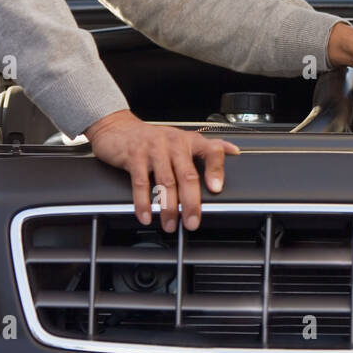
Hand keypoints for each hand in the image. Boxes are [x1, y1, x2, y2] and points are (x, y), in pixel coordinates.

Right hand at [85, 109, 239, 230]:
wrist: (118, 128)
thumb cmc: (153, 138)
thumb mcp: (183, 138)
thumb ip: (208, 146)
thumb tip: (234, 151)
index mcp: (189, 140)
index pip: (211, 151)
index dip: (216, 170)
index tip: (216, 189)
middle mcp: (174, 143)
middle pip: (188, 175)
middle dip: (191, 202)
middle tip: (192, 221)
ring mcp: (154, 150)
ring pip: (166, 182)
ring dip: (168, 207)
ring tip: (171, 224)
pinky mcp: (134, 157)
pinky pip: (141, 183)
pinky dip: (143, 203)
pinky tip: (147, 215)